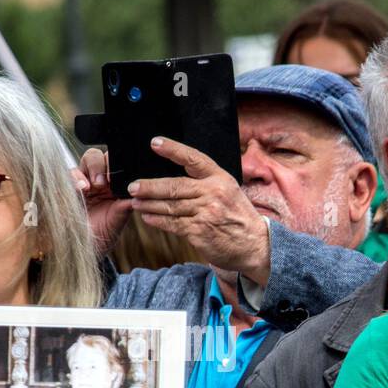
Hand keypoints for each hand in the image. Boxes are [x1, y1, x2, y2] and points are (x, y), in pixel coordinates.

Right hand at [73, 148, 132, 254]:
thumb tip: (139, 194)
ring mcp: (84, 181)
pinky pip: (70, 173)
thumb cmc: (102, 236)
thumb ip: (126, 205)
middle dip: (104, 164)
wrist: (82, 249)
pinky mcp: (68, 186)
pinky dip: (75, 177)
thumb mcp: (118, 220)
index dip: (120, 164)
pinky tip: (81, 188)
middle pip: (104, 156)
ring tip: (92, 186)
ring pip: (89, 158)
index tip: (119, 177)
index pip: (119, 163)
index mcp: (115, 185)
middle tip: (105, 182)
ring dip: (93, 167)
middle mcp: (100, 179)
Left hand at [128, 137, 271, 283]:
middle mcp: (212, 193)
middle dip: (150, 186)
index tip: (155, 143)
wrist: (254, 244)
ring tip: (135, 202)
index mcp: (220, 178)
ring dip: (149, 204)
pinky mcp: (199, 232)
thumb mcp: (229, 190)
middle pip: (175, 186)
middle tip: (133, 186)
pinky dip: (158, 221)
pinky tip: (147, 217)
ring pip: (171, 206)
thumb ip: (206, 182)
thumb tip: (177, 176)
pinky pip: (173, 224)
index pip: (193, 159)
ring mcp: (206, 213)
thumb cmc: (237, 216)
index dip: (173, 150)